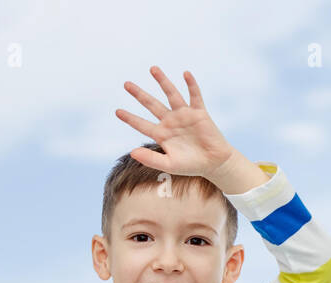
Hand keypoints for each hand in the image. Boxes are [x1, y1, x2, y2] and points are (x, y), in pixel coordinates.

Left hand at [114, 66, 235, 179]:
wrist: (213, 163)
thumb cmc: (191, 165)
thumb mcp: (169, 165)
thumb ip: (151, 160)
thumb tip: (132, 152)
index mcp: (162, 134)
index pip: (142, 124)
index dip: (130, 118)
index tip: (117, 111)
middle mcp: (170, 121)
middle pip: (152, 105)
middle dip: (139, 94)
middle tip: (126, 84)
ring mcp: (184, 115)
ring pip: (171, 94)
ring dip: (163, 81)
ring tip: (153, 69)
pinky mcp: (199, 112)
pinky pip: (195, 96)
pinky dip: (191, 85)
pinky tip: (186, 74)